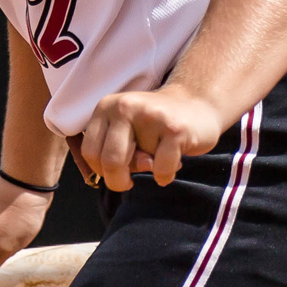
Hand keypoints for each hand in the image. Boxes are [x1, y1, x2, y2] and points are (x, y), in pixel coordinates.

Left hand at [78, 84, 227, 191]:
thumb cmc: (154, 127)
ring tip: (158, 156)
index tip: (116, 171)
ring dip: (148, 170)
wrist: (196, 105)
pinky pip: (161, 169)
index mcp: (106, 107)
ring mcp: (150, 116)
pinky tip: (174, 162)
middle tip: (130, 181)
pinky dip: (166, 175)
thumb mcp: (125, 135)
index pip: (89, 151)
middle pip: (109, 161)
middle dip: (119, 181)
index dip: (100, 170)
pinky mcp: (174, 129)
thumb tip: (125, 176)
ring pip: (136, 165)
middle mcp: (124, 106)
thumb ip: (115, 155)